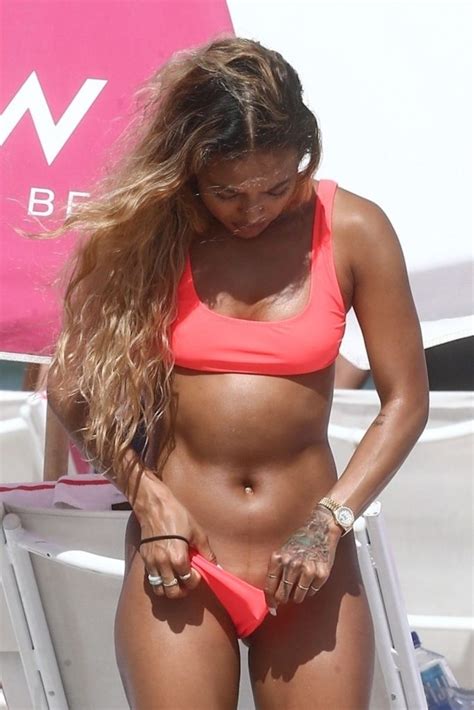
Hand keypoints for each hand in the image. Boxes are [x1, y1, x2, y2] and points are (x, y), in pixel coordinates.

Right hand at [135, 475, 217, 598]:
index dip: (195, 580)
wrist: (154, 506)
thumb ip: (207, 551)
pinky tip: (167, 572)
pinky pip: (151, 579)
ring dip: (169, 589)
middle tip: (188, 582)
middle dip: (182, 590)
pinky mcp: (145, 559)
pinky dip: (159, 581)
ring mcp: (151, 562)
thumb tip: (216, 565)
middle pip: (172, 592)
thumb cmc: (176, 515)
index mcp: (177, 557)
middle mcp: (163, 563)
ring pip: (159, 589)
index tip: (198, 574)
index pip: (188, 581)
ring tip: (177, 581)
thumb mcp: (197, 532)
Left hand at [264, 505, 341, 609]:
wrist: (320, 525)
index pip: (269, 587)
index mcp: (278, 558)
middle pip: (283, 596)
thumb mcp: (282, 549)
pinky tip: (311, 577)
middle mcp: (292, 564)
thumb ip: (275, 570)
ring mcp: (307, 569)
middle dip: (284, 599)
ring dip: (297, 595)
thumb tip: (272, 598)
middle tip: (287, 595)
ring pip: (297, 597)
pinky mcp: (322, 573)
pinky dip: (310, 589)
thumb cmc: (299, 539)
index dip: (270, 601)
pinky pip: (312, 592)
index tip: (273, 608)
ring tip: (300, 583)